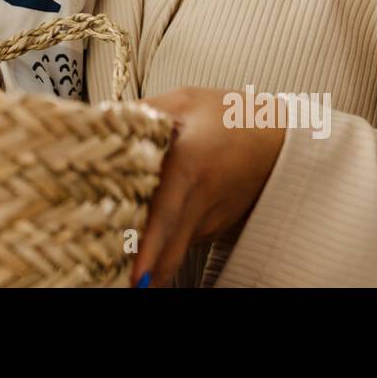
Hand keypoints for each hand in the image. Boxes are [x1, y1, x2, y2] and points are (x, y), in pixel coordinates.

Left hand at [130, 87, 285, 286]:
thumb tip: (95, 123)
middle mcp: (202, 202)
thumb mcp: (184, 102)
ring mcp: (211, 221)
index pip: (165, 216)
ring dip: (147, 256)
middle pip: (168, 253)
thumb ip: (141, 113)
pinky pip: (181, 239)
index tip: (134, 275)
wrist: (281, 138)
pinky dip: (161, 241)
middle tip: (113, 276)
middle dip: (142, 271)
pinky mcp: (214, 229)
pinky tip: (144, 229)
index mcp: (189, 166)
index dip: (148, 249)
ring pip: (171, 249)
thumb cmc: (230, 116)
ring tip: (116, 249)